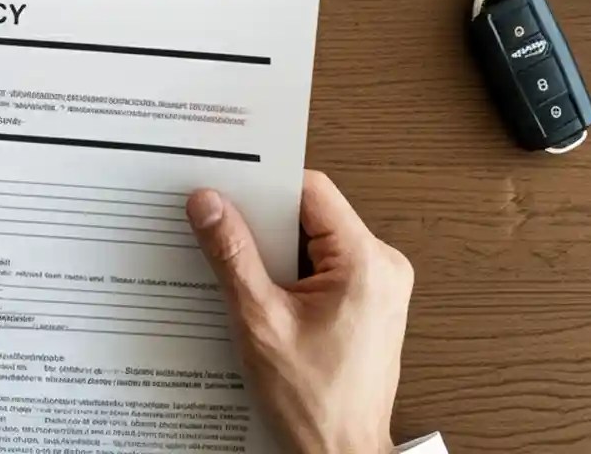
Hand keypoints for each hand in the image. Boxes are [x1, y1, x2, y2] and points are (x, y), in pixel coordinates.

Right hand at [186, 171, 413, 453]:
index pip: (309, 191)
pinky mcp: (368, 302)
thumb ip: (232, 255)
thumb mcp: (259, 321)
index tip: (222, 192)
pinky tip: (258, 295)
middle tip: (218, 233)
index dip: (262, 187)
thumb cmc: (312, 402)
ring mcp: (379, 284)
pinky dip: (288, 273)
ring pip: (314, 240)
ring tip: (238, 275)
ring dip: (273, 251)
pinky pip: (323, 266)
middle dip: (262, 223)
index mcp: (366, 262)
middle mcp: (382, 265)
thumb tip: (207, 203)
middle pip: (311, 214)